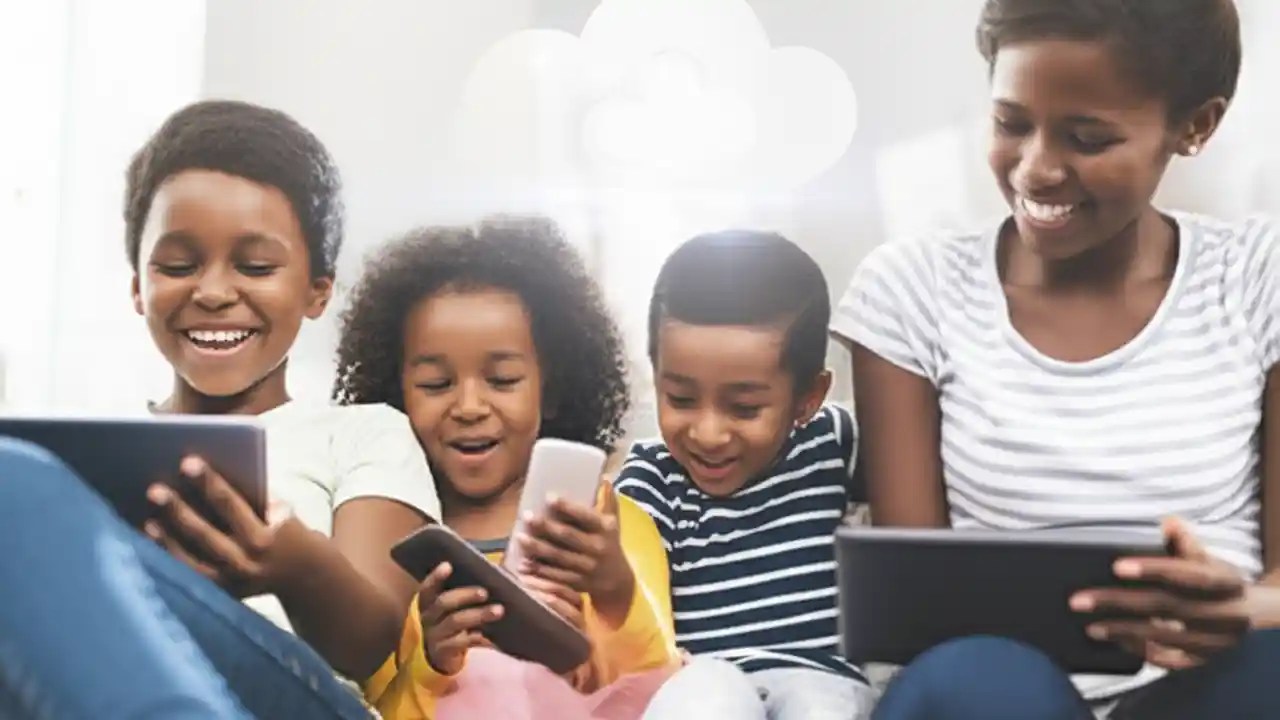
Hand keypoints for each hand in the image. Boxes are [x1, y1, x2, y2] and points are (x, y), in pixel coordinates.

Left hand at [146, 455, 301, 597]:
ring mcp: (232, 581)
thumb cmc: (286, 528)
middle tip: (153, 489)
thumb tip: (204, 477)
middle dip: (178, 510)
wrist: (306, 575)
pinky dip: (170, 557)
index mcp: (266, 535)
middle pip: (205, 533)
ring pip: (192, 560)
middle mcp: (248, 561)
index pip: (232, 504)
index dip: (208, 482)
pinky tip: (153, 537)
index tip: (186, 462)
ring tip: (148, 517)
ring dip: (168, 538)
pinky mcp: (222, 593)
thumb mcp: (280, 510)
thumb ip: (251, 496)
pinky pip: (190, 576)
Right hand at [419, 562, 503, 674]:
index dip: (436, 577)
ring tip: (498, 610)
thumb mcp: (454, 609)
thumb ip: (466, 594)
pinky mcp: (443, 652)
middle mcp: (427, 618)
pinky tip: (491, 637)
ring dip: (478, 614)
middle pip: (443, 602)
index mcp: (428, 603)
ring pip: (455, 621)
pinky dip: (478, 638)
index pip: (427, 588)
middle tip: (484, 592)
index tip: (448, 565)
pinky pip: (461, 642)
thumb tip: (496, 574)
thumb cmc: (454, 625)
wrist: (443, 660)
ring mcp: (434, 636)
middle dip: (465, 594)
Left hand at [515, 480, 634, 623]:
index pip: (585, 516)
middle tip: (527, 516)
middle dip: (545, 527)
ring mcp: (587, 567)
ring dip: (537, 548)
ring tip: (519, 537)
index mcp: (605, 529)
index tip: (549, 497)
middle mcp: (597, 548)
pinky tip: (523, 564)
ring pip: (558, 557)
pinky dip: (538, 571)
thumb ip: (608, 500)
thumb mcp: (614, 522)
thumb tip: (605, 476)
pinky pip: (555, 577)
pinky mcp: (577, 583)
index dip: (567, 507)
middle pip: (568, 536)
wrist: (617, 580)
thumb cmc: (610, 543)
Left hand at [1070, 517, 1252, 669]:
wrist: (1249, 617)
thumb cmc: (1215, 581)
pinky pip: (1170, 661)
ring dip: (1123, 631)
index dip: (1154, 569)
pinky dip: (1141, 651)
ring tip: (1089, 625)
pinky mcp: (1205, 661)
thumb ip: (1184, 542)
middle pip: (1167, 607)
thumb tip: (1168, 522)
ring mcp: (1216, 642)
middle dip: (1119, 603)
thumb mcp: (1206, 558)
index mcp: (1226, 582)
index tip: (1116, 567)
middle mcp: (1226, 614)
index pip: (1189, 575)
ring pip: (1165, 637)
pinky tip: (1116, 641)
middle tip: (1079, 600)